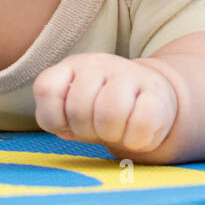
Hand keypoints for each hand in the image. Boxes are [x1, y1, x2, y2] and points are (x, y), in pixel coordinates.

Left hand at [33, 52, 178, 156]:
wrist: (149, 99)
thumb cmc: (100, 110)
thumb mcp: (71, 110)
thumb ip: (55, 116)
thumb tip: (64, 127)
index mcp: (71, 66)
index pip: (47, 89)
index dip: (56, 119)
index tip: (69, 124)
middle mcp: (98, 63)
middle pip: (79, 109)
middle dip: (85, 131)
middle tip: (97, 130)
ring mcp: (128, 74)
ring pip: (109, 115)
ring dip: (111, 135)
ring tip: (117, 131)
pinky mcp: (157, 93)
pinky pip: (141, 126)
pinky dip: (136, 141)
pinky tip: (137, 134)